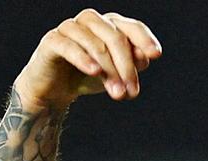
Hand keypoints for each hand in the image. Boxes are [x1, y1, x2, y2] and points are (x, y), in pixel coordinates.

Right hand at [13, 10, 161, 109]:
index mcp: (109, 26)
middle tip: (131, 92)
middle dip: (126, 66)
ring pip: (95, 43)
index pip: (131, 27)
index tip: (156, 54)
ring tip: (117, 93)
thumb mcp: (115, 74)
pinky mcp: (52, 41)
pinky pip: (68, 46)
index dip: (144, 39)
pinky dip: (83, 58)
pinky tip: (94, 71)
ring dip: (109, 69)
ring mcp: (70, 28)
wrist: (54, 91)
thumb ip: (131, 65)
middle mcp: (90, 21)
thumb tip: (145, 57)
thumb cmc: (87, 77)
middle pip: (115, 37)